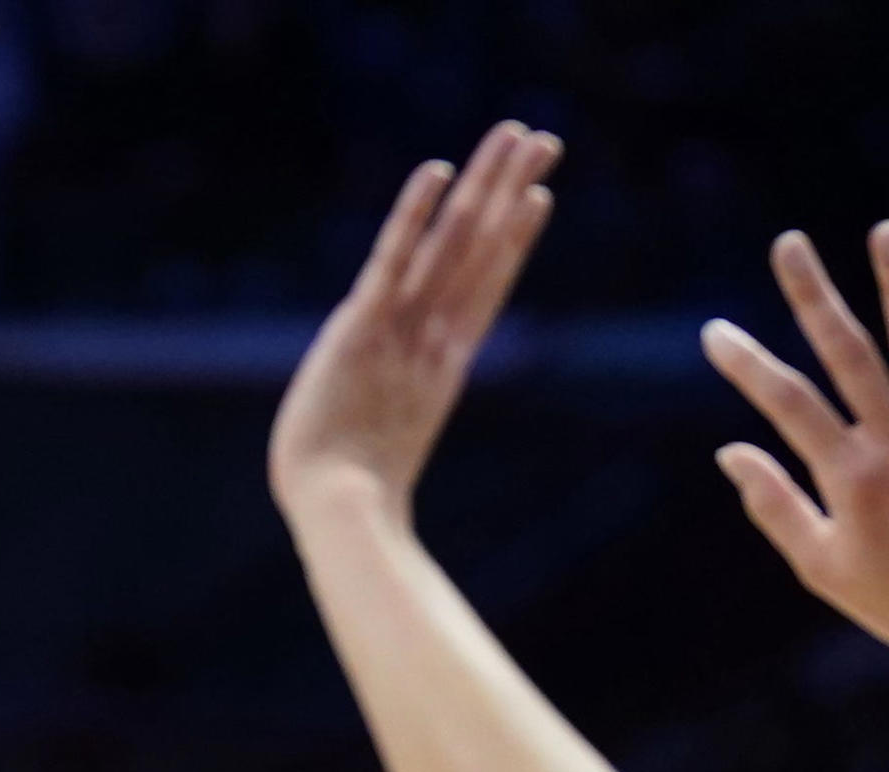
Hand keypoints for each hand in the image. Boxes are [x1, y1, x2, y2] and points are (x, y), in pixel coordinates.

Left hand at [269, 122, 561, 521]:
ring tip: (519, 136)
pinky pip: (393, 260)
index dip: (511, 238)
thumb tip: (387, 451)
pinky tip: (439, 173)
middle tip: (547, 139)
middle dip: (513, 190)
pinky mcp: (362, 328)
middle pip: (482, 249)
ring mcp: (404, 330)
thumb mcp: (380, 448)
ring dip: (487, 182)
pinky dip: (415, 216)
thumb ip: (391, 427)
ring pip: (454, 242)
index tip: (536, 197)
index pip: (483, 287)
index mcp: (440, 366)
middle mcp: (433, 339)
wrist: (341, 517)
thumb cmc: (351, 504)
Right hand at [702, 223, 888, 679]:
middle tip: (788, 243)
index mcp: (850, 476)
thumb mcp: (819, 565)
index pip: (787, 403)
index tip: (715, 332)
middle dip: (813, 296)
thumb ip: (774, 504)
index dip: (747, 364)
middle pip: (848, 355)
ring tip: (886, 232)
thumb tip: (729, 452)